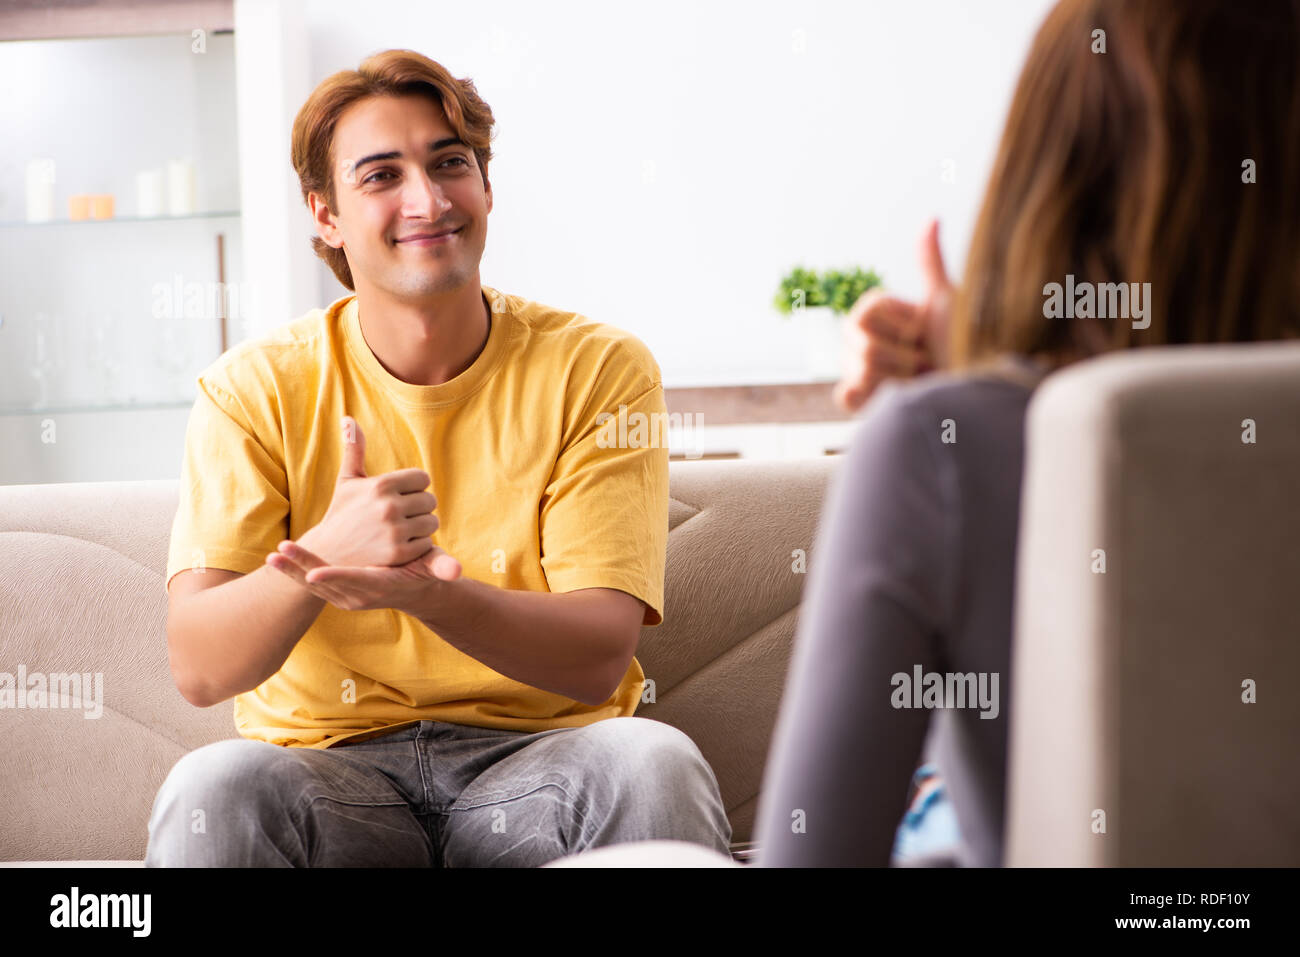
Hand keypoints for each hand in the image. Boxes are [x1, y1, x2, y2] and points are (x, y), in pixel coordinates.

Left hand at [265, 538, 462, 612]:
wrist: (414, 591)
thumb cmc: (423, 572)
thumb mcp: (433, 567)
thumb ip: (443, 568)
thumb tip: (458, 571)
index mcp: (378, 586)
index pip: (354, 581)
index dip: (334, 576)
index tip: (313, 573)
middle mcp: (358, 595)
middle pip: (325, 584)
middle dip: (300, 570)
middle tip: (279, 555)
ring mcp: (344, 597)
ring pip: (313, 585)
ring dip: (292, 571)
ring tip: (271, 556)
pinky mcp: (335, 592)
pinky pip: (310, 584)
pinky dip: (294, 571)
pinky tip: (277, 559)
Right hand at [301, 415, 440, 567]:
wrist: (327, 556)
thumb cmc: (341, 513)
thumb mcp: (347, 481)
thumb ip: (354, 449)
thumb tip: (348, 419)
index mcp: (381, 484)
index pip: (423, 479)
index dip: (414, 488)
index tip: (400, 497)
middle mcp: (389, 506)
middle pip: (430, 501)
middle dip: (418, 508)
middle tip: (399, 516)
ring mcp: (395, 531)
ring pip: (432, 523)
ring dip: (420, 527)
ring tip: (400, 530)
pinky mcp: (399, 554)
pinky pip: (427, 543)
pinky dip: (418, 546)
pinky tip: (399, 545)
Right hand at [833, 219, 954, 412]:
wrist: (969, 386)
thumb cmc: (960, 342)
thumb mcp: (946, 300)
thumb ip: (930, 262)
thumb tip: (932, 218)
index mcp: (877, 315)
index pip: (864, 314)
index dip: (897, 327)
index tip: (920, 331)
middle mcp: (862, 339)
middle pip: (859, 344)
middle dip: (899, 355)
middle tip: (923, 359)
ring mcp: (858, 369)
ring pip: (857, 370)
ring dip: (896, 377)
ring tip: (917, 379)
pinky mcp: (861, 398)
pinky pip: (844, 394)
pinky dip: (864, 395)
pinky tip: (891, 393)